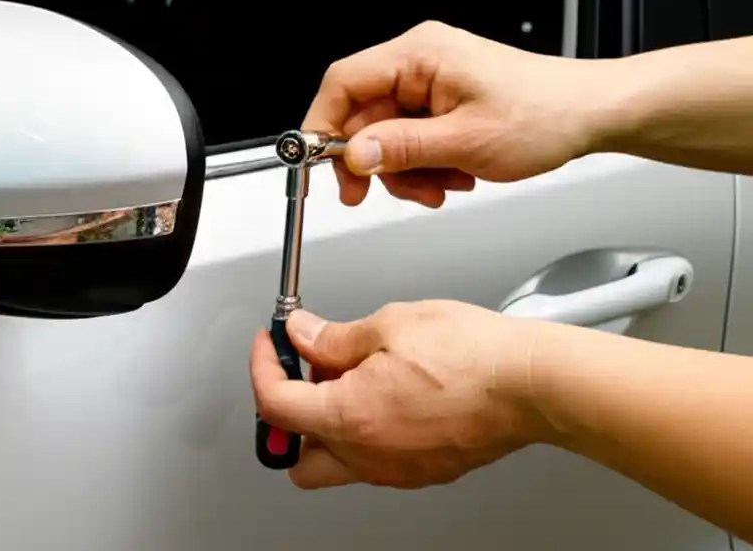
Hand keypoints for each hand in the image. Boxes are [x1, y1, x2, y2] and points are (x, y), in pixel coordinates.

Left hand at [250, 303, 554, 489]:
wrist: (531, 384)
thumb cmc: (473, 356)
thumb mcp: (389, 324)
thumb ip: (334, 336)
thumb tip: (303, 335)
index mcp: (349, 418)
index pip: (274, 404)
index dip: (263, 367)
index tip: (270, 346)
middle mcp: (369, 456)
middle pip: (297, 457)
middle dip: (291, 418)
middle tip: (305, 375)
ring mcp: (398, 470)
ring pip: (338, 464)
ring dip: (329, 425)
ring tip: (352, 378)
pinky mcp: (426, 471)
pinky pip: (376, 461)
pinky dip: (366, 432)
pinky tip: (386, 394)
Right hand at [304, 21, 613, 207]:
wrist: (592, 114)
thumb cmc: (546, 113)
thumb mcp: (466, 141)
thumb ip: (403, 148)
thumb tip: (355, 154)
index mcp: (419, 54)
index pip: (343, 82)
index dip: (321, 125)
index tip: (315, 162)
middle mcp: (419, 62)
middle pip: (361, 115)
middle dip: (374, 161)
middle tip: (369, 194)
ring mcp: (430, 82)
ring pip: (385, 134)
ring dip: (405, 170)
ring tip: (439, 185)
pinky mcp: (442, 102)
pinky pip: (410, 138)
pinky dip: (424, 165)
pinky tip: (452, 176)